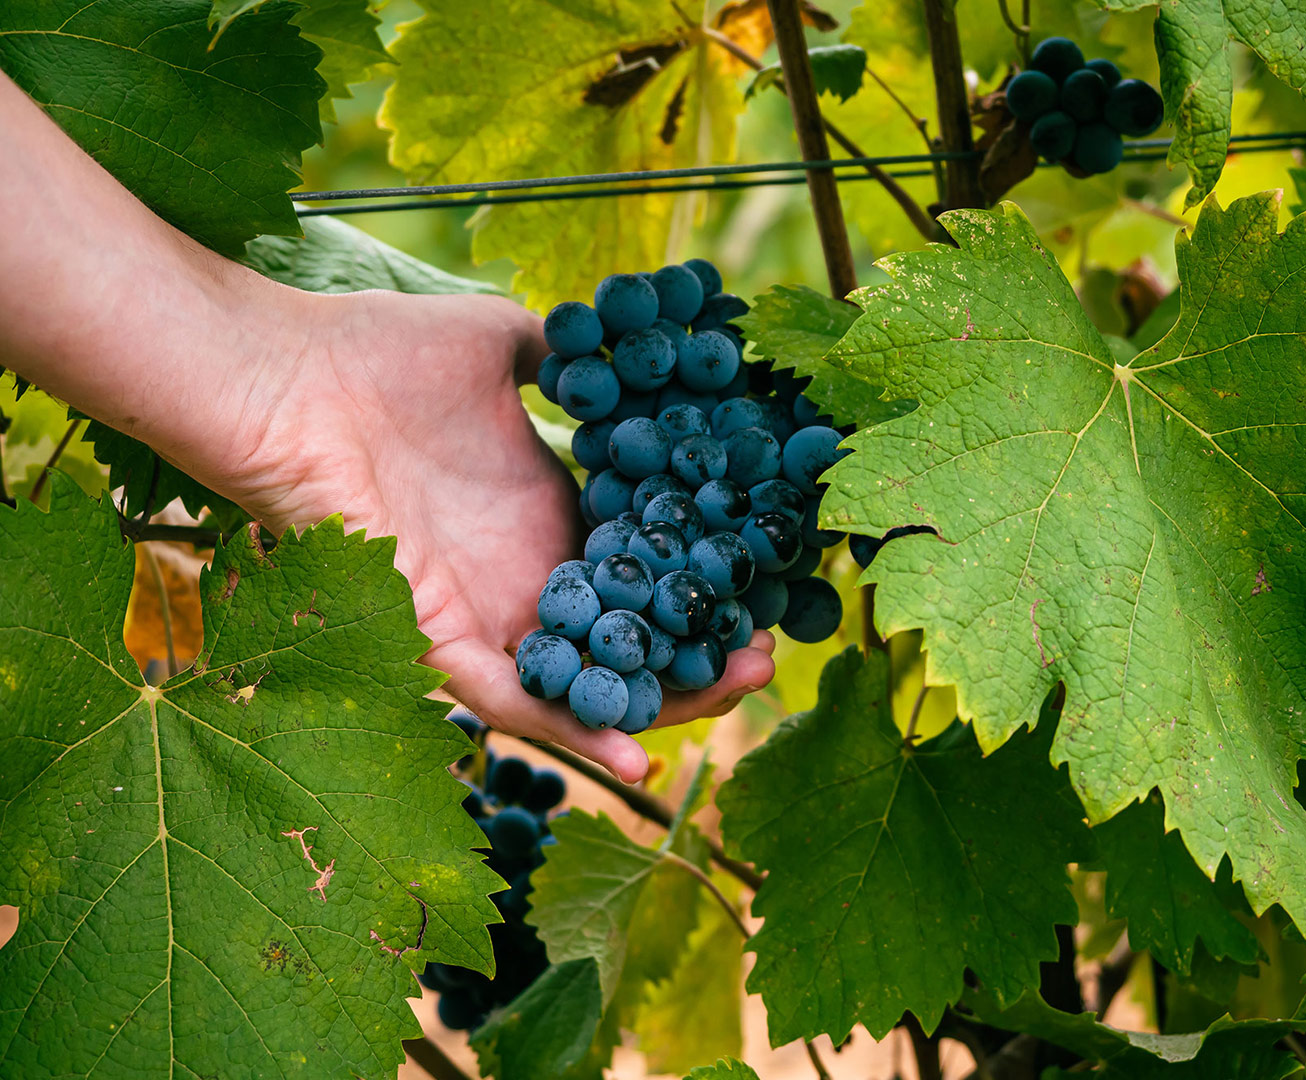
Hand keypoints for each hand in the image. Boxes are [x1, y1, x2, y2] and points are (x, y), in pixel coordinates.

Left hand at [204, 289, 774, 782]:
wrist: (285, 377)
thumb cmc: (380, 353)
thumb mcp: (502, 344)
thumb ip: (566, 355)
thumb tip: (625, 339)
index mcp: (543, 512)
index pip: (637, 565)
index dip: (700, 578)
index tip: (767, 575)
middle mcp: (521, 573)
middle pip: (624, 635)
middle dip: (700, 650)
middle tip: (769, 649)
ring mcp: (482, 612)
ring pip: (582, 682)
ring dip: (659, 698)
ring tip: (738, 686)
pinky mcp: (436, 639)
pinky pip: (511, 702)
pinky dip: (572, 728)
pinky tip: (639, 751)